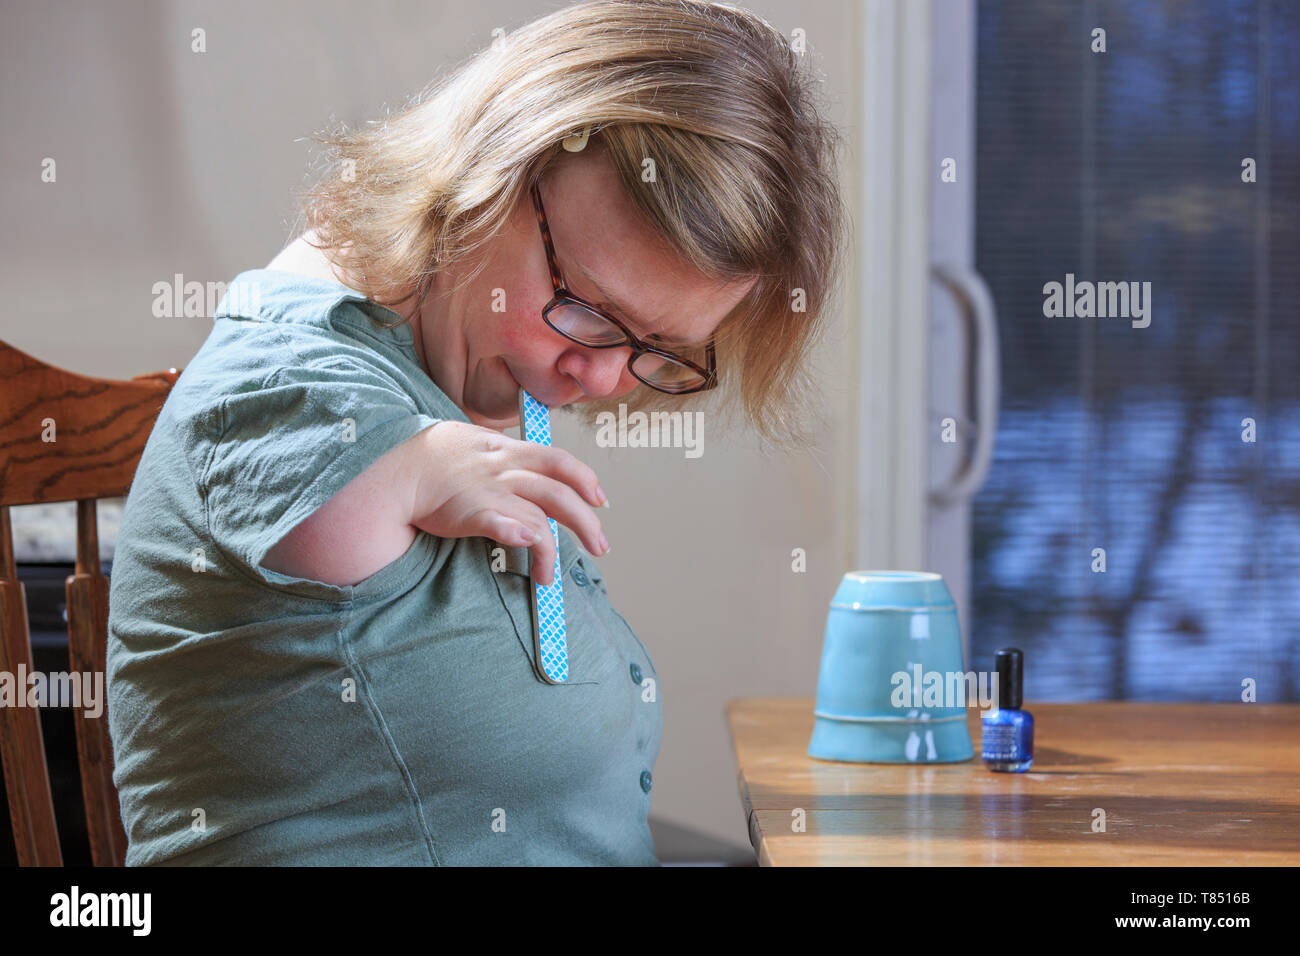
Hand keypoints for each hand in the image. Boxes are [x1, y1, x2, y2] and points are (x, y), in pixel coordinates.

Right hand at [410, 420, 608, 585]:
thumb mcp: (474, 440)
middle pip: (559, 494)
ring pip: (536, 518)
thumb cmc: (433, 459)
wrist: (398, 474)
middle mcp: (504, 470)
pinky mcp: (470, 513)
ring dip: (550, 552)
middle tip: (601, 547)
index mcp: (508, 451)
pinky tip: (530, 545)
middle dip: (586, 523)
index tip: (600, 499)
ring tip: (549, 576)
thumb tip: (528, 462)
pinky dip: (517, 533)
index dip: (585, 479)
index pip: (558, 461)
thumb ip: (503, 451)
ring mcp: (489, 491)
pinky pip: (499, 522)